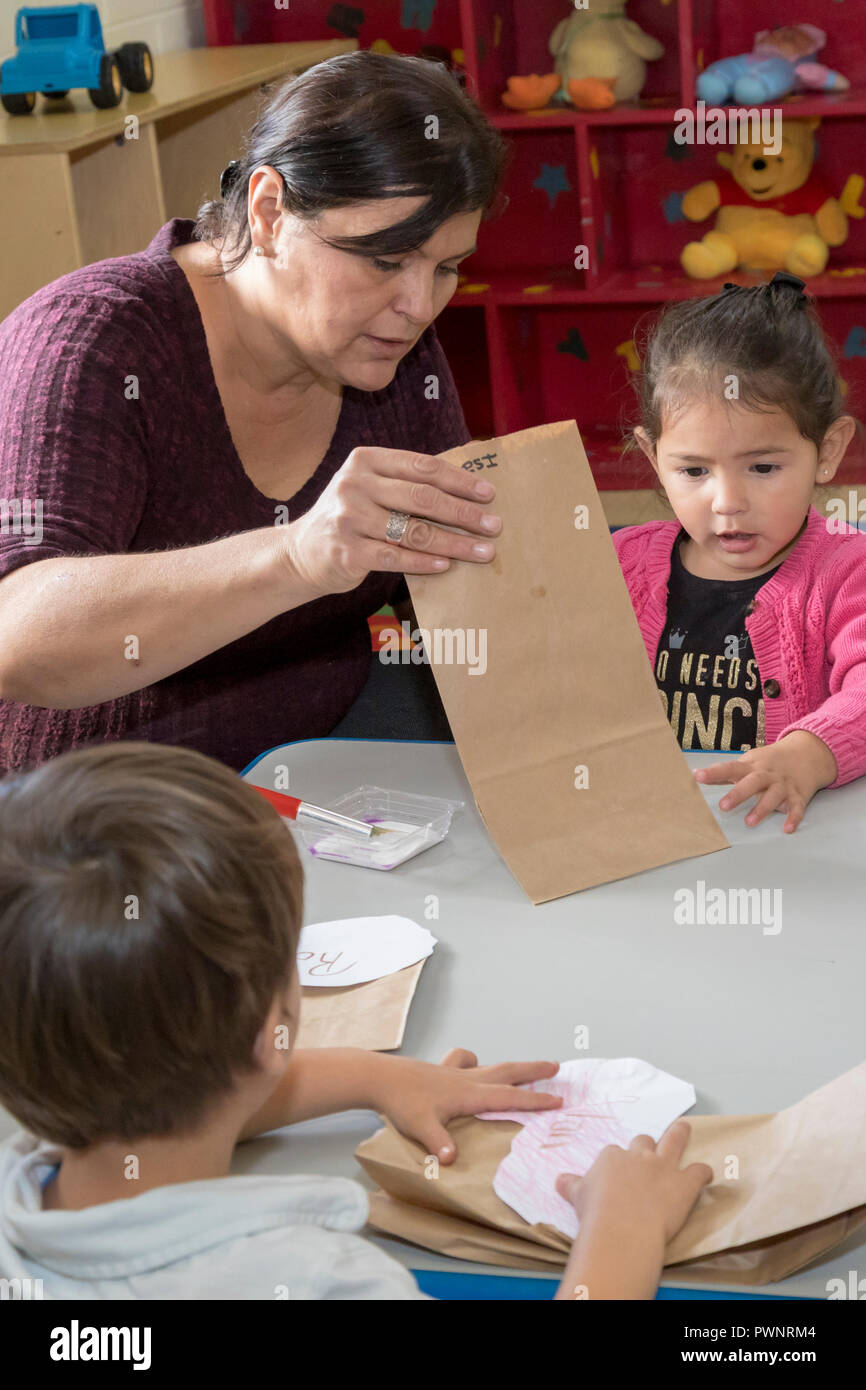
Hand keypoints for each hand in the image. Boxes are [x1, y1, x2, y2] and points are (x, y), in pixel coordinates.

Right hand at [282, 446, 500, 596]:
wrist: (300, 553)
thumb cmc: (350, 519)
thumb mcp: (370, 489)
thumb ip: (406, 485)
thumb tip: (467, 493)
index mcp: (366, 461)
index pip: (423, 467)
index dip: (459, 480)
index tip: (488, 494)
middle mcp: (354, 484)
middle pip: (422, 498)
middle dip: (464, 513)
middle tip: (494, 526)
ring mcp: (348, 518)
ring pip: (413, 531)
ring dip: (454, 543)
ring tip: (483, 551)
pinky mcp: (347, 551)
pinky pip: (396, 558)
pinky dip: (424, 562)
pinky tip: (447, 565)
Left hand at [372, 1047, 561, 1162]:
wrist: (380, 1077)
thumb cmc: (402, 1103)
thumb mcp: (421, 1127)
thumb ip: (438, 1142)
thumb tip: (452, 1159)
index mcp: (469, 1094)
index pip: (509, 1098)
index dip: (534, 1100)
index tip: (558, 1100)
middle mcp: (467, 1079)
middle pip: (507, 1072)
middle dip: (533, 1070)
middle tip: (557, 1067)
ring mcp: (454, 1071)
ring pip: (490, 1065)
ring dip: (510, 1066)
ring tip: (524, 1068)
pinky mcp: (440, 1068)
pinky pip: (463, 1060)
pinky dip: (472, 1061)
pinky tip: (471, 1065)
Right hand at [555, 1119, 712, 1246]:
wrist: (622, 1227)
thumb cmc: (595, 1212)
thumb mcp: (577, 1196)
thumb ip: (571, 1185)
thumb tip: (559, 1180)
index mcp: (612, 1157)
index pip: (615, 1153)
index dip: (618, 1162)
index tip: (617, 1174)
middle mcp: (638, 1156)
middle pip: (643, 1141)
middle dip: (646, 1144)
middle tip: (649, 1147)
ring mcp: (663, 1167)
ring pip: (674, 1141)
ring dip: (680, 1134)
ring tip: (685, 1127)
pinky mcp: (684, 1184)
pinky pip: (699, 1172)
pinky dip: (704, 1173)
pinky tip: (707, 1175)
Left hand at [693, 730, 836, 832]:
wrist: (807, 754)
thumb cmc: (770, 762)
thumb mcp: (750, 761)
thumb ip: (726, 771)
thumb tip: (697, 775)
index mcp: (752, 766)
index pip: (730, 768)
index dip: (714, 772)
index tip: (698, 776)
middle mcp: (767, 775)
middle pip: (752, 782)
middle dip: (738, 794)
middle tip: (723, 807)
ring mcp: (783, 785)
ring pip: (773, 796)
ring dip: (762, 809)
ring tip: (749, 822)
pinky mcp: (798, 796)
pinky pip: (796, 808)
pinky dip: (793, 818)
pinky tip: (787, 829)